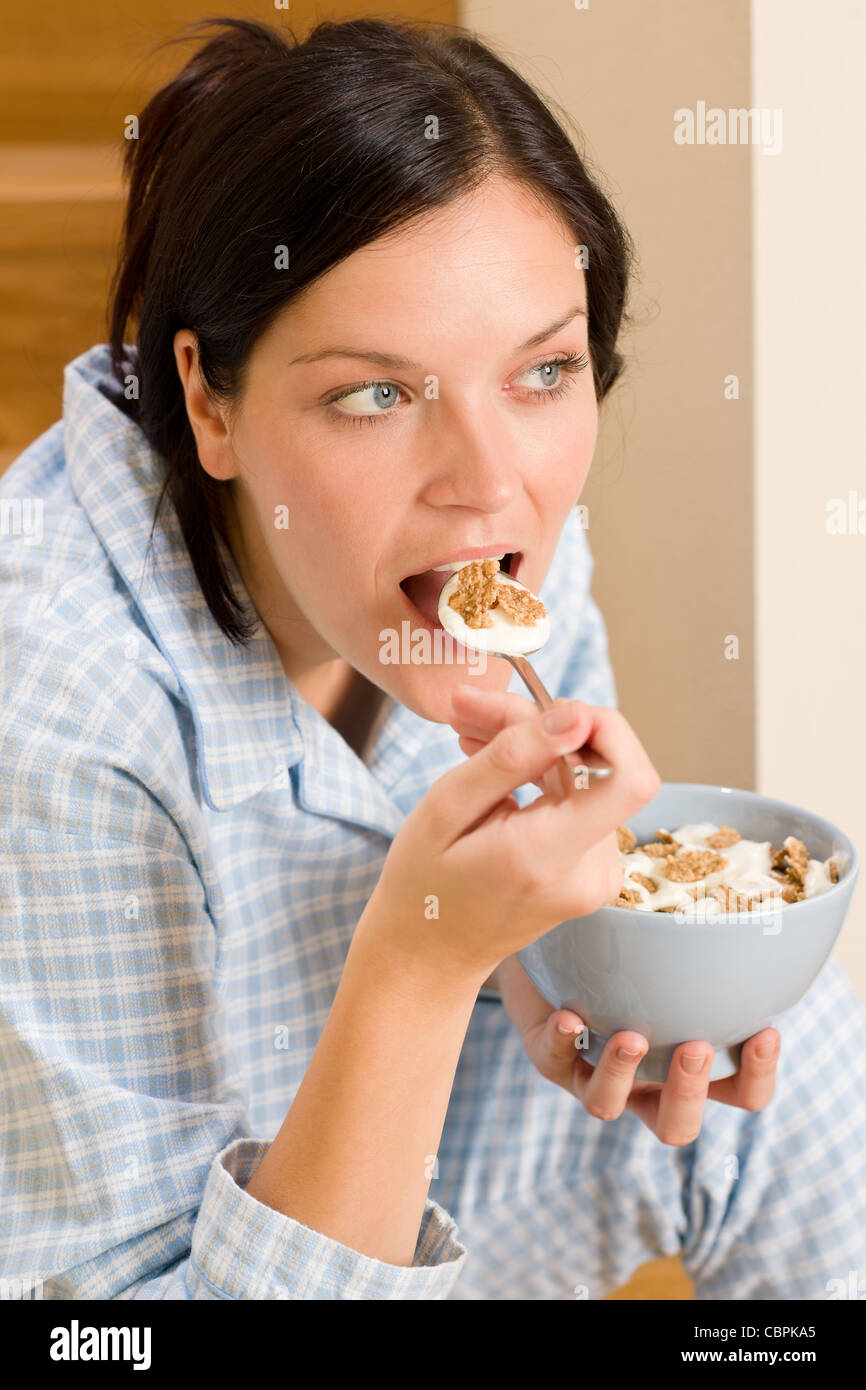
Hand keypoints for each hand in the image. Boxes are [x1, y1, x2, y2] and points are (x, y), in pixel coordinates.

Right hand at [358, 687, 659, 985]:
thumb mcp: (446, 808)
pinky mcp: (594, 870)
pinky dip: (540, 776)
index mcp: (549, 858)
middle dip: (541, 725)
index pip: (630, 779)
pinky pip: (580, 801)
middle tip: (468, 709)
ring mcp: (598, 876)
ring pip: (587, 777)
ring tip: (468, 735)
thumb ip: (514, 756)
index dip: (605, 728)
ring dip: (535, 748)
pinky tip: (491, 768)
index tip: (547, 709)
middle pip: (597, 766)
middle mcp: (589, 872)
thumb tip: (578, 715)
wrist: (428, 956)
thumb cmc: (423, 886)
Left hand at [495, 955, 780, 1144]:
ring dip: (622, 1074)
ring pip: (606, 1107)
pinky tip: (571, 1017)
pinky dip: (563, 1039)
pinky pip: (554, 1059)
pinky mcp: (550, 1056)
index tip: (764, 1033)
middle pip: (676, 1126)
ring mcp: (592, 1074)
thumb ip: (706, 951)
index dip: (758, 1077)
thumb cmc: (632, 952)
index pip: (740, 1094)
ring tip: (631, 1036)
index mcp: (687, 1066)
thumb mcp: (673, 954)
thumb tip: (749, 906)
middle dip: (688, 1093)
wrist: (558, 945)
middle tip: (695, 1048)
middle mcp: (642, 1081)